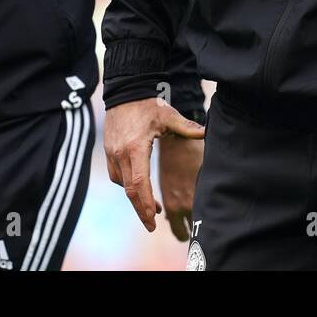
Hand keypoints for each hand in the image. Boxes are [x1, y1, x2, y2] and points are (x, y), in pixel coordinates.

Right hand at [104, 98, 204, 232]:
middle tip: (151, 225)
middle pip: (130, 190)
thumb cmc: (148, 104)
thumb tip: (207, 133)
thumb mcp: (169, 115)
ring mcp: (112, 152)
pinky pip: (116, 174)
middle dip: (140, 210)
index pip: (140, 184)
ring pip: (122, 184)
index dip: (145, 205)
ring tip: (150, 206)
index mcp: (136, 148)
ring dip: (135, 197)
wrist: (124, 91)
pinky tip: (138, 185)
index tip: (152, 220)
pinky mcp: (108, 150)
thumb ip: (187, 127)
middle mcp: (121, 153)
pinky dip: (127, 184)